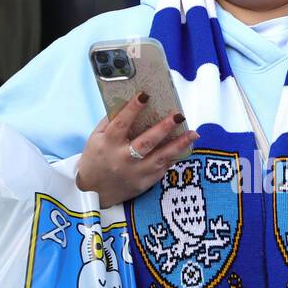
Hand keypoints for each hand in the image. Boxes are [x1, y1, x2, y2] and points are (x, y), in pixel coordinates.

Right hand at [76, 93, 199, 206]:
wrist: (93, 191)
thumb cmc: (95, 159)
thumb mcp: (95, 138)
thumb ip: (110, 122)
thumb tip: (129, 103)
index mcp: (108, 144)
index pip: (121, 124)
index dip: (133, 109)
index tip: (145, 95)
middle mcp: (122, 159)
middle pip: (146, 142)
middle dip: (164, 128)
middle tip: (179, 116)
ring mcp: (135, 173)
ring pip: (160, 158)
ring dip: (179, 145)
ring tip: (194, 133)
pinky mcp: (144, 183)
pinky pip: (162, 169)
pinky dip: (174, 157)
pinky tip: (185, 147)